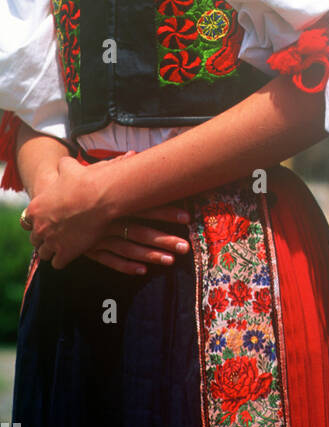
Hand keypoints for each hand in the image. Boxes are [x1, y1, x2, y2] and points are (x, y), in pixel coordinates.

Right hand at [25, 154, 189, 270]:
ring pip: (129, 249)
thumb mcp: (91, 174)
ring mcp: (98, 239)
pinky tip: (142, 271)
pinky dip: (126, 265)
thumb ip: (114, 166)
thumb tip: (134, 155)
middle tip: (186, 246)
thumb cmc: (73, 188)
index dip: (166, 210)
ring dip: (151, 255)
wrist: (43, 207)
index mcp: (112, 202)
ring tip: (172, 260)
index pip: (144, 206)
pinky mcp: (88, 251)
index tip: (186, 215)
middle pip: (141, 231)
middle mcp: (107, 221)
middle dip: (164, 238)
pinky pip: (110, 260)